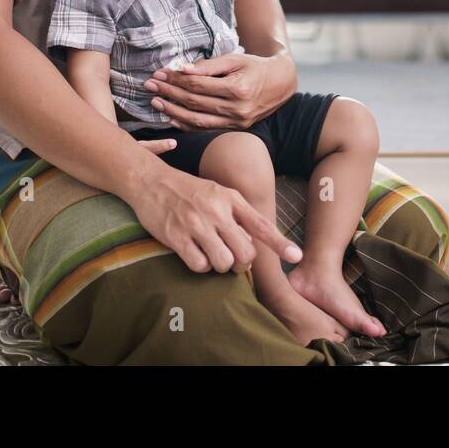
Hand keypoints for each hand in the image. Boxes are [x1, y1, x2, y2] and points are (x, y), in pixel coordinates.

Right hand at [129, 164, 303, 273]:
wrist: (152, 181)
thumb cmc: (190, 191)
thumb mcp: (219, 193)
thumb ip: (237, 215)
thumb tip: (254, 243)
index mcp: (231, 199)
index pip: (260, 224)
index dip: (280, 243)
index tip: (296, 257)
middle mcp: (217, 211)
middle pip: (245, 253)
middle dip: (241, 263)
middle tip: (232, 259)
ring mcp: (196, 224)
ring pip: (224, 263)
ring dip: (220, 266)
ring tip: (212, 255)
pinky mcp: (176, 237)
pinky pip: (200, 265)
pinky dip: (201, 266)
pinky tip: (195, 255)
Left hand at [142, 50, 295, 130]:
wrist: (280, 83)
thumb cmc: (255, 67)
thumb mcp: (234, 59)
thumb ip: (208, 66)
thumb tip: (181, 69)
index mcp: (237, 89)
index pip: (198, 85)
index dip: (176, 79)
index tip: (159, 73)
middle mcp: (237, 109)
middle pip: (195, 102)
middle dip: (169, 93)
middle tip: (150, 85)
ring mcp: (236, 122)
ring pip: (197, 119)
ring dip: (173, 111)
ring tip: (156, 102)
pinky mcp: (235, 129)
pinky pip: (206, 129)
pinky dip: (187, 125)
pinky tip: (172, 118)